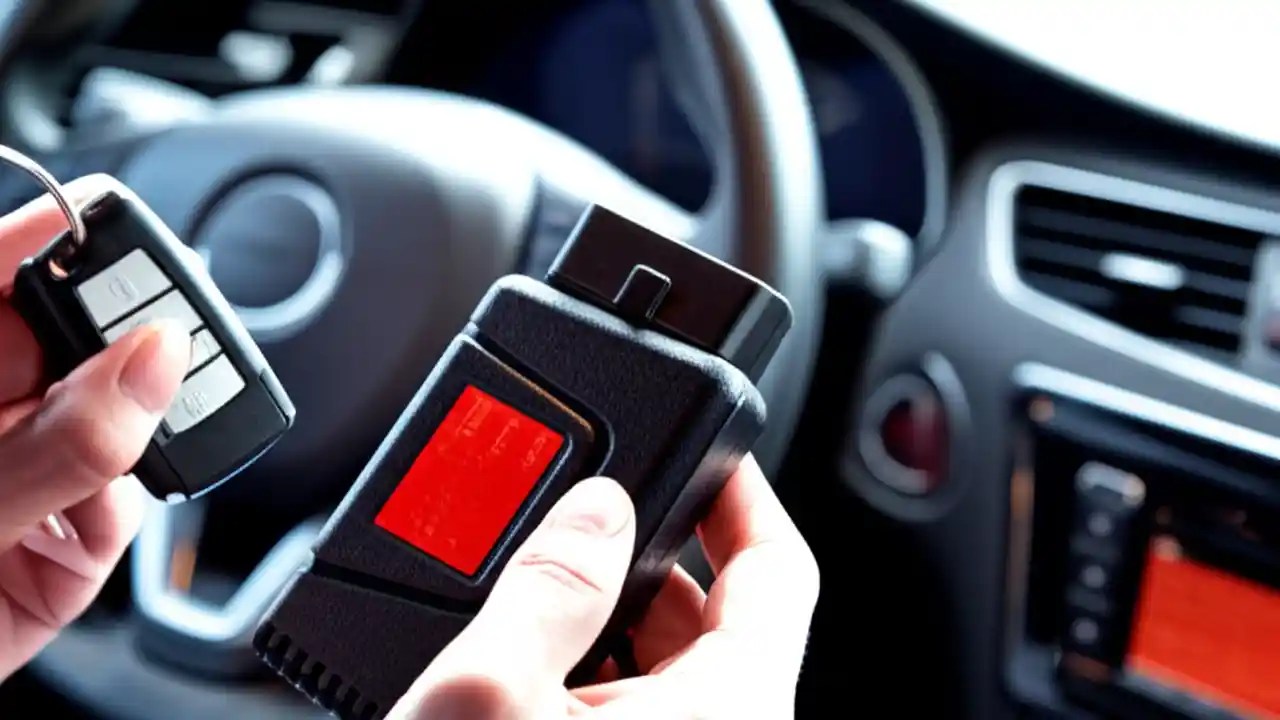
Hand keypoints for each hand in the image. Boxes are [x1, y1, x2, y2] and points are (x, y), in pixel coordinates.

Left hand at [0, 176, 190, 678]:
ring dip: (130, 437)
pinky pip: (123, 502)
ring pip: (114, 422)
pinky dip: (122, 507)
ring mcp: (23, 483)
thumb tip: (155, 361)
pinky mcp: (64, 546)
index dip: (42, 236)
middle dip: (116, 348)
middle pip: (71, 344)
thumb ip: (58, 443)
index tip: (97, 214)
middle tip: (151, 347)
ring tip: (115, 454)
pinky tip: (82, 522)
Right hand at [391, 454, 819, 718]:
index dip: (745, 489)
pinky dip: (570, 666)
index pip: (778, 566)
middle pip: (698, 605)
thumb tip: (593, 507)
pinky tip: (504, 659)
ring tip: (514, 585)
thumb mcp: (488, 701)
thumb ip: (546, 589)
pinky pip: (614, 702)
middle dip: (628, 547)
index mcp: (728, 710)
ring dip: (588, 611)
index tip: (710, 438)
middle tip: (564, 508)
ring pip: (648, 657)